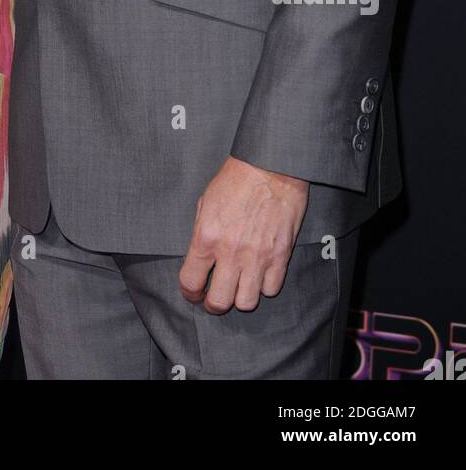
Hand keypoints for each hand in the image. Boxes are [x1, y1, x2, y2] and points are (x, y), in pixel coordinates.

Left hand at [179, 156, 308, 314]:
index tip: (194, 293)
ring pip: (246, 303)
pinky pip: (271, 289)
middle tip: (216, 297)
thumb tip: (199, 257)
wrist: (271, 166)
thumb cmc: (236, 179)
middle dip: (214, 304)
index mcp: (206, 236)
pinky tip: (260, 274)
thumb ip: (201, 232)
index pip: (191, 281)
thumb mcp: (206, 201)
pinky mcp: (280, 256)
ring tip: (239, 287)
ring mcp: (257, 257)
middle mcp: (230, 252)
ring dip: (240, 297)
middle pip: (219, 302)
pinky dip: (265, 286)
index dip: (190, 292)